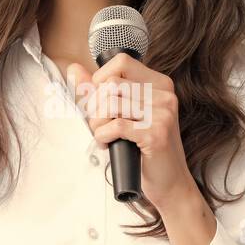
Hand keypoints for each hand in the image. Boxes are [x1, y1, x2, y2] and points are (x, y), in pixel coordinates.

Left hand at [65, 52, 195, 210]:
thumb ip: (98, 91)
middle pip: (111, 84)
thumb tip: (74, 69)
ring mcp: (163, 114)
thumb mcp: (123, 114)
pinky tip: (108, 144)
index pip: (121, 62)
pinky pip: (115, 126)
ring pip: (110, 103)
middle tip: (99, 125)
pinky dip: (103, 136)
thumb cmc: (145, 149)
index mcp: (160, 84)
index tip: (100, 101)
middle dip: (95, 106)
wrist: (170, 182)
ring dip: (97, 124)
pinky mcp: (156, 134)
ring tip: (104, 136)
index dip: (101, 80)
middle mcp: (165, 95)